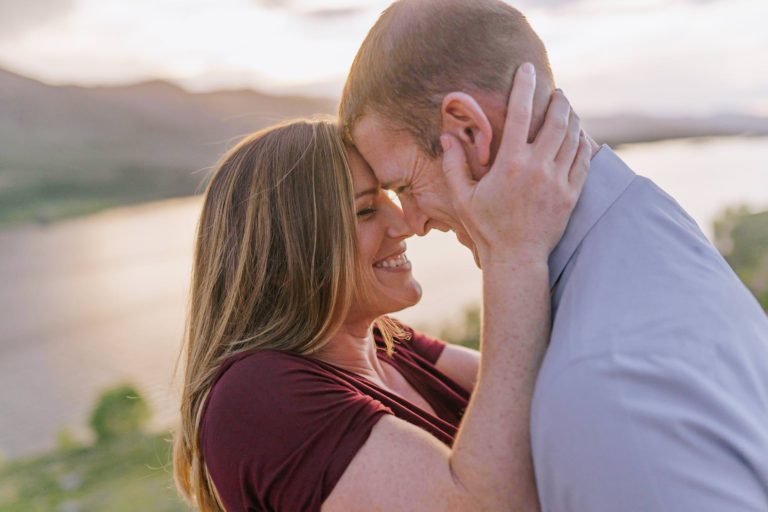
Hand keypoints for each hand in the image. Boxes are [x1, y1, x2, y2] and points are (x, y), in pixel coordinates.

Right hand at [440, 62, 590, 265]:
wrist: (516, 258)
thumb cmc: (486, 227)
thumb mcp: (462, 197)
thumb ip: (453, 165)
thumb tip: (447, 136)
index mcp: (510, 163)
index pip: (521, 113)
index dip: (524, 86)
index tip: (526, 69)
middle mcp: (538, 167)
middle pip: (556, 119)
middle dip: (558, 100)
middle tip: (556, 92)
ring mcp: (559, 180)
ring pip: (573, 136)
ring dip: (571, 117)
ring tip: (567, 109)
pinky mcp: (572, 194)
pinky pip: (584, 159)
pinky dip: (583, 142)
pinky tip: (578, 136)